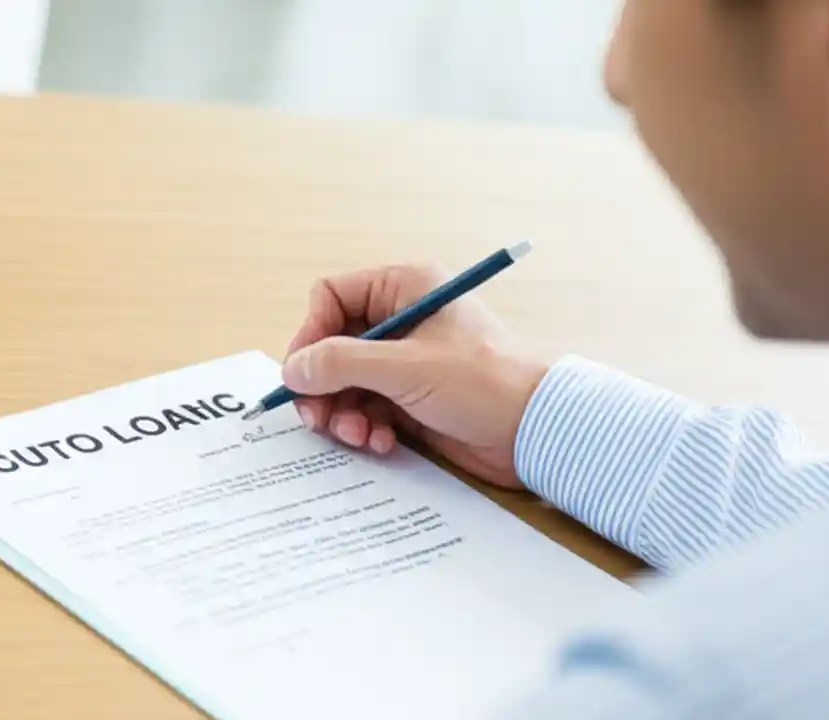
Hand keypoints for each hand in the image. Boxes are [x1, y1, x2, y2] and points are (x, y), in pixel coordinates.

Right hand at [282, 264, 548, 489]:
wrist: (535, 430)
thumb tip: (293, 369)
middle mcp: (402, 319)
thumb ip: (342, 364)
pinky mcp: (412, 398)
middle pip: (333, 345)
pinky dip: (366, 427)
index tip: (302, 375)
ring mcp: (406, 361)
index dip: (311, 335)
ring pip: (346, 382)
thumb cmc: (482, 382)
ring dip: (342, 412)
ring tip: (357, 434)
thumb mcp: (405, 368)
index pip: (332, 297)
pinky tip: (382, 442)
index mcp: (404, 287)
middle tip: (317, 419)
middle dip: (323, 385)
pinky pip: (368, 408)